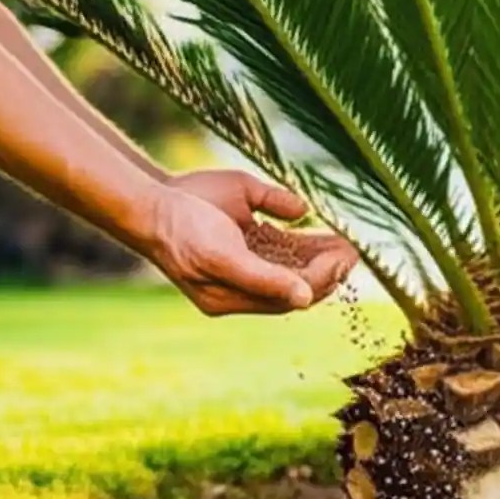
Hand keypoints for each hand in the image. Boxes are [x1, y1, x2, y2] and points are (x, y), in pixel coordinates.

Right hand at [142, 170, 357, 315]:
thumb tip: (305, 297)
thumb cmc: (182, 222)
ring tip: (346, 245)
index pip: (290, 296)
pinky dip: (304, 247)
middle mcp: (237, 287)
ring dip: (319, 259)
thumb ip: (264, 277)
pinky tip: (325, 237)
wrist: (147, 201)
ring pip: (290, 268)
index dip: (321, 279)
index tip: (344, 257)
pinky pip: (279, 252)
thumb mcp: (223, 254)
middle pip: (293, 285)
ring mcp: (238, 265)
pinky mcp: (239, 245)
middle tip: (353, 251)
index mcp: (230, 297)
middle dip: (326, 270)